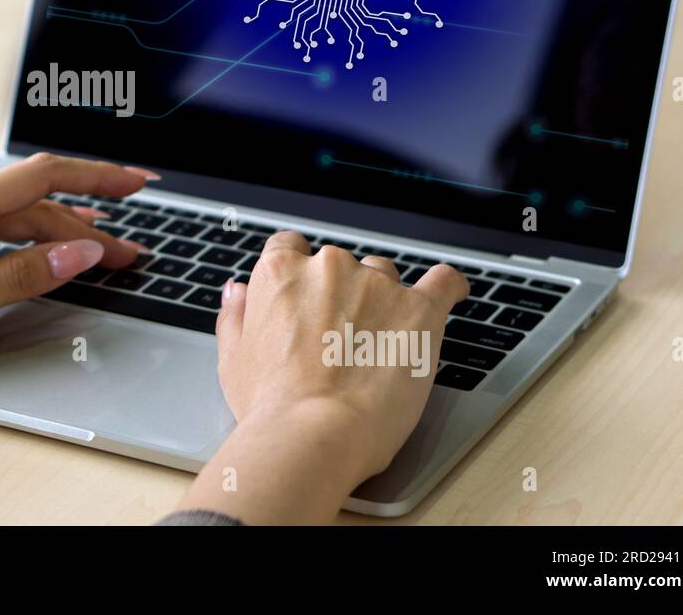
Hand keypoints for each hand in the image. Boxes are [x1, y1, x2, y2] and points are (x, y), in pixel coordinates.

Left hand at [0, 154, 156, 400]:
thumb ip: (19, 276)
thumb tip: (79, 251)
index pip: (45, 178)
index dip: (99, 178)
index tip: (140, 182)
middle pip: (27, 201)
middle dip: (83, 225)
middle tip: (125, 255)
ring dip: (45, 231)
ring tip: (85, 252)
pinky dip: (7, 234)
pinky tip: (15, 251)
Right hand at [176, 232, 467, 523]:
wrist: (314, 433)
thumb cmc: (271, 406)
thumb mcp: (233, 360)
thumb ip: (235, 316)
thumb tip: (238, 292)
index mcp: (280, 273)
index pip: (289, 248)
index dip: (299, 273)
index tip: (306, 295)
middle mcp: (328, 267)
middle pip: (340, 265)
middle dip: (341, 295)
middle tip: (339, 341)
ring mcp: (376, 285)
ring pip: (384, 277)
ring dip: (384, 300)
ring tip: (381, 345)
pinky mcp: (419, 310)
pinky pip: (443, 282)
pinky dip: (448, 285)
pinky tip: (449, 292)